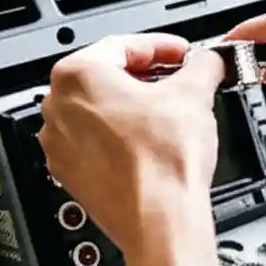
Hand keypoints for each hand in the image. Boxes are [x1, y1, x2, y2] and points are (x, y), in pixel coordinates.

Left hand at [38, 34, 223, 254]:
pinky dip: (121, 136)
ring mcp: (59, 142)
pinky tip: (150, 142)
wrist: (159, 219)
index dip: (163, 46)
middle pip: (107, 76)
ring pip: (100, 110)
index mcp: (77, 75)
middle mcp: (58, 107)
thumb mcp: (194, 93)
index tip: (183, 54)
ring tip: (168, 113)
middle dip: (146, 76)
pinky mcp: (70, 172)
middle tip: (179, 81)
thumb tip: (207, 61)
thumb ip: (202, 65)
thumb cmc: (163, 161)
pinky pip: (95, 141)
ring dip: (134, 106)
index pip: (125, 45)